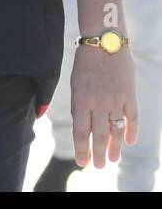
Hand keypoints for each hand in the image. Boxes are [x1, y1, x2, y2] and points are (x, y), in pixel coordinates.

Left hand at [69, 43, 136, 168]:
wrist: (104, 42)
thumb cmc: (85, 63)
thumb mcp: (75, 84)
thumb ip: (79, 105)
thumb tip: (81, 127)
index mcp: (81, 99)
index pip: (80, 131)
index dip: (81, 148)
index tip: (82, 162)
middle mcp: (98, 102)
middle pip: (98, 135)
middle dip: (98, 153)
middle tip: (98, 166)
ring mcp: (116, 99)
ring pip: (115, 130)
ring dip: (114, 147)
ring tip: (112, 160)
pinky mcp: (129, 95)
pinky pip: (132, 117)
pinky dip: (131, 130)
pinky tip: (129, 142)